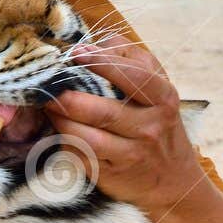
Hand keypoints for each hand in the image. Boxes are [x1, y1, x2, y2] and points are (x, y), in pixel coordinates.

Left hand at [47, 35, 205, 214]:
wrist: (173, 179)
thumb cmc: (157, 121)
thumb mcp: (158, 86)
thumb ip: (131, 59)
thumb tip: (97, 42)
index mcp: (163, 98)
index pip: (133, 77)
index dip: (102, 63)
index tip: (76, 52)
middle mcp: (150, 127)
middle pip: (103, 112)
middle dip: (69, 98)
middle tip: (48, 87)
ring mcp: (132, 154)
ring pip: (87, 137)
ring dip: (61, 121)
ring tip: (48, 107)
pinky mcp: (113, 174)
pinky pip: (81, 156)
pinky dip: (64, 142)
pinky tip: (57, 131)